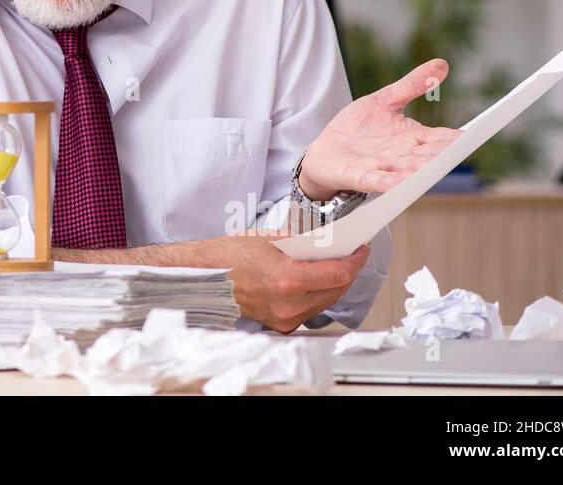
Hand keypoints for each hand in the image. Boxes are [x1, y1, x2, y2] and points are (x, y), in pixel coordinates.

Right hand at [206, 237, 371, 332]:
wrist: (202, 277)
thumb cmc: (227, 256)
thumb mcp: (268, 239)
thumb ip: (302, 244)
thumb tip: (326, 244)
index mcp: (287, 279)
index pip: (338, 274)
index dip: (355, 261)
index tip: (360, 250)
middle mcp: (288, 304)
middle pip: (335, 290)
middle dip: (346, 271)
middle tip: (348, 254)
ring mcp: (284, 318)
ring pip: (325, 302)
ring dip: (332, 284)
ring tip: (331, 266)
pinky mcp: (280, 324)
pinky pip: (309, 310)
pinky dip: (316, 295)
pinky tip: (313, 281)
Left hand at [299, 58, 461, 200]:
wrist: (324, 151)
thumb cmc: (357, 129)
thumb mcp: (385, 100)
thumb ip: (411, 85)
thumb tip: (442, 64)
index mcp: (413, 137)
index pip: (442, 138)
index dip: (457, 136)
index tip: (477, 133)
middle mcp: (404, 155)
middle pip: (430, 155)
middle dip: (444, 153)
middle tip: (462, 147)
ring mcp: (384, 168)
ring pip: (409, 170)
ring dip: (422, 169)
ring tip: (436, 166)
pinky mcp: (363, 177)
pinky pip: (380, 180)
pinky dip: (391, 180)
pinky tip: (402, 180)